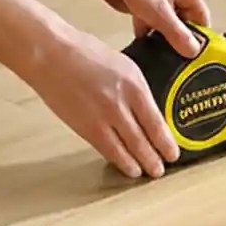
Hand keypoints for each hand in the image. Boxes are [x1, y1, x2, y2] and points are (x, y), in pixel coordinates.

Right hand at [23, 25, 178, 177]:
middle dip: (156, 157)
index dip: (166, 141)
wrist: (52, 55)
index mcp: (134, 84)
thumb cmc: (83, 53)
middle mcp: (121, 103)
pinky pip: (107, 149)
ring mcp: (103, 117)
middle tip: (162, 168)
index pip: (156, 121)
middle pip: (144, 138)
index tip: (173, 151)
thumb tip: (147, 109)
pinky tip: (127, 167)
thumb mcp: (123, 65)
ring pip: (127, 148)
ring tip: (149, 172)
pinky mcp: (85, 127)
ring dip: (140, 164)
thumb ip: (135, 88)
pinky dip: (119, 161)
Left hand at [75, 0, 211, 57]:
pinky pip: (148, 23)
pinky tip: (139, 51)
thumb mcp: (157, 11)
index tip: (195, 63)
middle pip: (184, 25)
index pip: (202, 21)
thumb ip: (176, 33)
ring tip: (157, 64)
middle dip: (179, 43)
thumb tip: (194, 52)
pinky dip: (145, 35)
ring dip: (160, 40)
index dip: (200, 41)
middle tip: (175, 68)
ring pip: (164, 25)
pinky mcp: (139, 3)